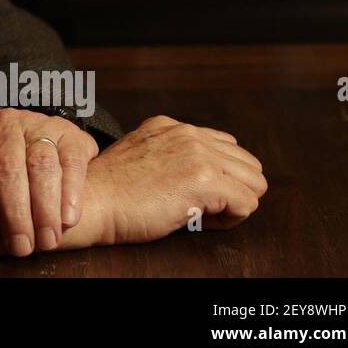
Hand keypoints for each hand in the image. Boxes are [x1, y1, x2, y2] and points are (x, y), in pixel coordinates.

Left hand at [0, 107, 99, 255]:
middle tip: (21, 246)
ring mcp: (39, 126)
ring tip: (46, 240)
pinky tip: (67, 220)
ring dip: (45, 208)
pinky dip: (70, 194)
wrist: (38, 147)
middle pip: (7, 164)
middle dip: (15, 210)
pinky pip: (72, 163)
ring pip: (41, 164)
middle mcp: (5, 123)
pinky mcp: (70, 135)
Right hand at [79, 115, 268, 245]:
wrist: (92, 202)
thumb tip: (196, 174)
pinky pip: (247, 203)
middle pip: (247, 164)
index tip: (190, 194)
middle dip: (231, 190)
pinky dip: (230, 220)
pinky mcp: (205, 179)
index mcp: (171, 126)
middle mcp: (188, 133)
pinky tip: (198, 221)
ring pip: (255, 182)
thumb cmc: (110, 191)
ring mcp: (198, 154)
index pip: (225, 147)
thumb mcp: (140, 156)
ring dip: (234, 203)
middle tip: (200, 208)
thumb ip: (168, 154)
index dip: (216, 177)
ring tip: (201, 214)